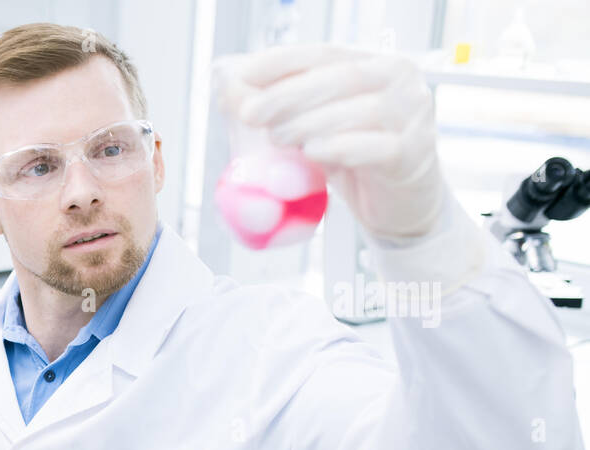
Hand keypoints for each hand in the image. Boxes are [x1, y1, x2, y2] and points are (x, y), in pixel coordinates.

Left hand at [215, 44, 443, 239]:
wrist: (400, 204)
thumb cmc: (355, 159)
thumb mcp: (315, 128)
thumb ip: (281, 107)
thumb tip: (227, 86)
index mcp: (375, 63)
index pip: (323, 53)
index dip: (280, 62)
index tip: (241, 76)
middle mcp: (400, 80)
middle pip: (340, 77)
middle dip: (287, 94)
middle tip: (249, 113)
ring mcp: (413, 116)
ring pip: (359, 110)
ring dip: (309, 122)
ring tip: (276, 137)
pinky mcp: (414, 155)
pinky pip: (376, 147)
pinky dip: (341, 148)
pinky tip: (313, 152)